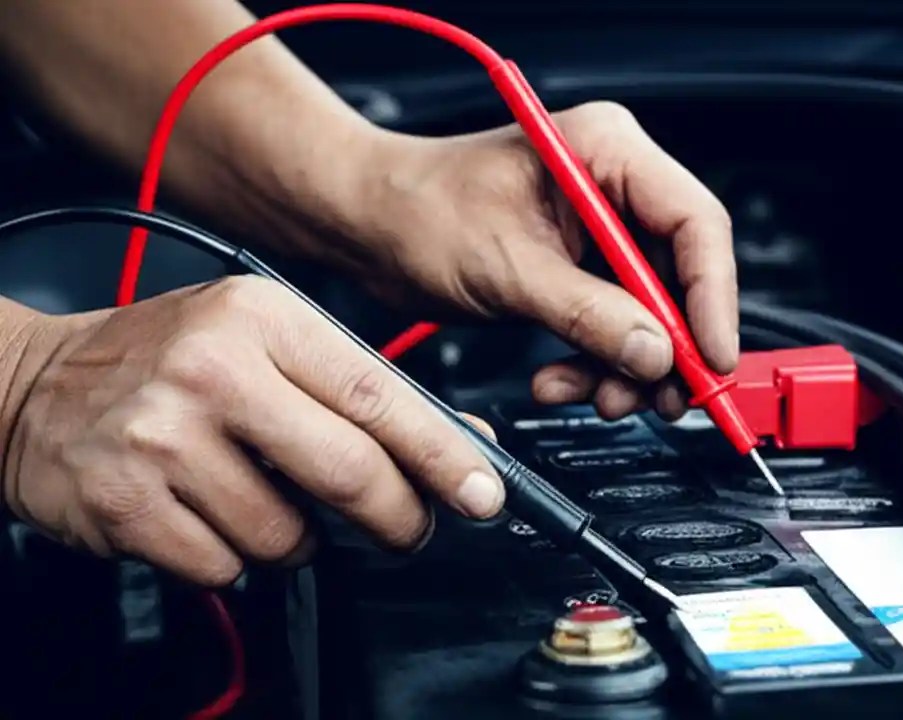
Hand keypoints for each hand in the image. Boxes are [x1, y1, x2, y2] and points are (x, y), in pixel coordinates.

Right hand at [1, 276, 502, 586]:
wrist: (31, 385)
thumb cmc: (165, 358)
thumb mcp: (263, 340)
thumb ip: (361, 388)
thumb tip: (463, 444)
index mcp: (261, 318)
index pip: (380, 396)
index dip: (443, 455)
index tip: (483, 493)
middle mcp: (212, 370)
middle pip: (349, 471)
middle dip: (396, 517)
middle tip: (406, 528)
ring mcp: (163, 438)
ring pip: (288, 533)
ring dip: (297, 538)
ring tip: (264, 500)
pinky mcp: (126, 503)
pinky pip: (226, 566)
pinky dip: (234, 558)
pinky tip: (209, 515)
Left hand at [334, 101, 738, 420]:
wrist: (366, 226)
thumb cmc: (417, 210)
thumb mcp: (507, 267)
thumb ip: (586, 312)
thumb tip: (655, 353)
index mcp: (607, 151)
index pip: (695, 222)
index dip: (711, 297)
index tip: (707, 357)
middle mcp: (614, 185)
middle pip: (682, 274)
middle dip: (668, 345)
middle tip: (663, 398)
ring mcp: (600, 230)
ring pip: (651, 312)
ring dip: (629, 366)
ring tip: (599, 398)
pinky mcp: (582, 269)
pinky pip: (615, 326)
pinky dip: (597, 363)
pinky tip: (563, 382)